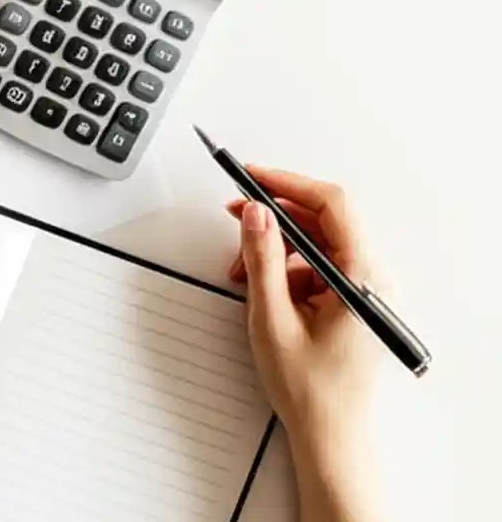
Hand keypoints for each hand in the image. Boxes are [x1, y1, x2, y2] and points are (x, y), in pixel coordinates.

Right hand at [226, 167, 383, 520]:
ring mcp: (364, 289)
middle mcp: (372, 277)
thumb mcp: (272, 318)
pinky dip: (286, 269)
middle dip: (275, 215)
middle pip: (324, 221)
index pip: (332, 204)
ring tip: (243, 271)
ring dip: (276, 247)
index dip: (289, 183)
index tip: (253, 177)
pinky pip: (318, 266)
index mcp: (362, 277)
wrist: (329, 432)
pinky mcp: (352, 300)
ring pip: (317, 243)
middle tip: (237, 213)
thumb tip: (256, 214)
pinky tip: (262, 288)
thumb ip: (262, 260)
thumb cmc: (310, 389)